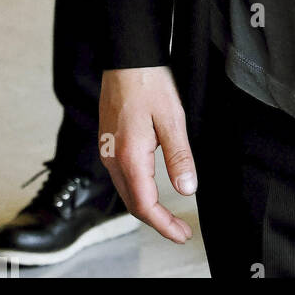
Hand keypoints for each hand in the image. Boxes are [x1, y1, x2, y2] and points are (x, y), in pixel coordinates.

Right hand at [99, 66, 197, 243]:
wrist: (126, 59)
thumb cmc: (149, 83)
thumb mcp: (172, 118)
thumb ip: (178, 156)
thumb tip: (187, 189)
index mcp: (130, 157)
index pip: (145, 206)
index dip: (164, 225)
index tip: (182, 234)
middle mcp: (113, 159)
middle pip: (133, 204)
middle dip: (157, 222)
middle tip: (181, 230)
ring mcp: (108, 151)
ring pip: (126, 192)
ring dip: (147, 208)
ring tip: (169, 217)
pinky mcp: (108, 143)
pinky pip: (121, 177)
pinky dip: (138, 192)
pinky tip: (151, 190)